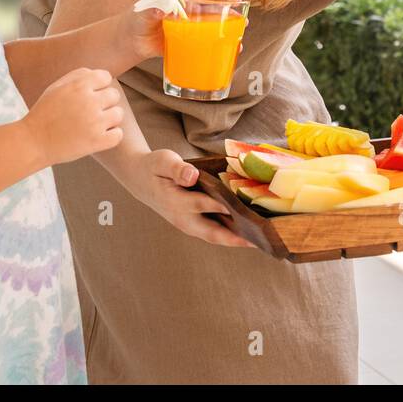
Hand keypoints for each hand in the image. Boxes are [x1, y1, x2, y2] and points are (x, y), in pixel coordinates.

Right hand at [23, 68, 123, 165]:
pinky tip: (99, 136)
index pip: (106, 77)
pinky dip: (111, 136)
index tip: (90, 96)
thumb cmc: (45, 112)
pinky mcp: (97, 141)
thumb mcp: (56, 87)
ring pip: (119, 114)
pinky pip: (118, 134)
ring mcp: (95, 122)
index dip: (99, 86)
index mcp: (79, 86)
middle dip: (105, 102)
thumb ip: (79, 76)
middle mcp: (89, 101)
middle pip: (114, 95)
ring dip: (109, 119)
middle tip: (91, 112)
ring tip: (94, 124)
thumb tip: (102, 76)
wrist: (33, 142)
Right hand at [128, 148, 255, 248]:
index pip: (202, 205)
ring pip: (215, 236)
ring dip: (237, 240)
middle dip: (236, 238)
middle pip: (212, 232)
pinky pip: (215, 232)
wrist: (140, 180)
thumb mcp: (163, 161)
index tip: (245, 209)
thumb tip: (192, 176)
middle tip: (260, 240)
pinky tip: (250, 231)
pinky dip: (232, 234)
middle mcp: (182, 218)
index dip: (222, 207)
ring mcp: (187, 225)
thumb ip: (177, 169)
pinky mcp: (193, 225)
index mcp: (174, 201)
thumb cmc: (155, 167)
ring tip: (262, 240)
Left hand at [130, 0, 246, 61]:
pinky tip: (226, 53)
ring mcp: (189, 28)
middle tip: (243, 21)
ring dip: (227, 32)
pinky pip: (204, 43)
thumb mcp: (142, 14)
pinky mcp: (187, 43)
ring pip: (213, 27)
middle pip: (214, 10)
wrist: (129, 41)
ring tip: (240, 40)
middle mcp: (189, 12)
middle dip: (231, 14)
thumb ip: (150, 11)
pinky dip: (216, 48)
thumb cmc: (135, 21)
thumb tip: (158, 9)